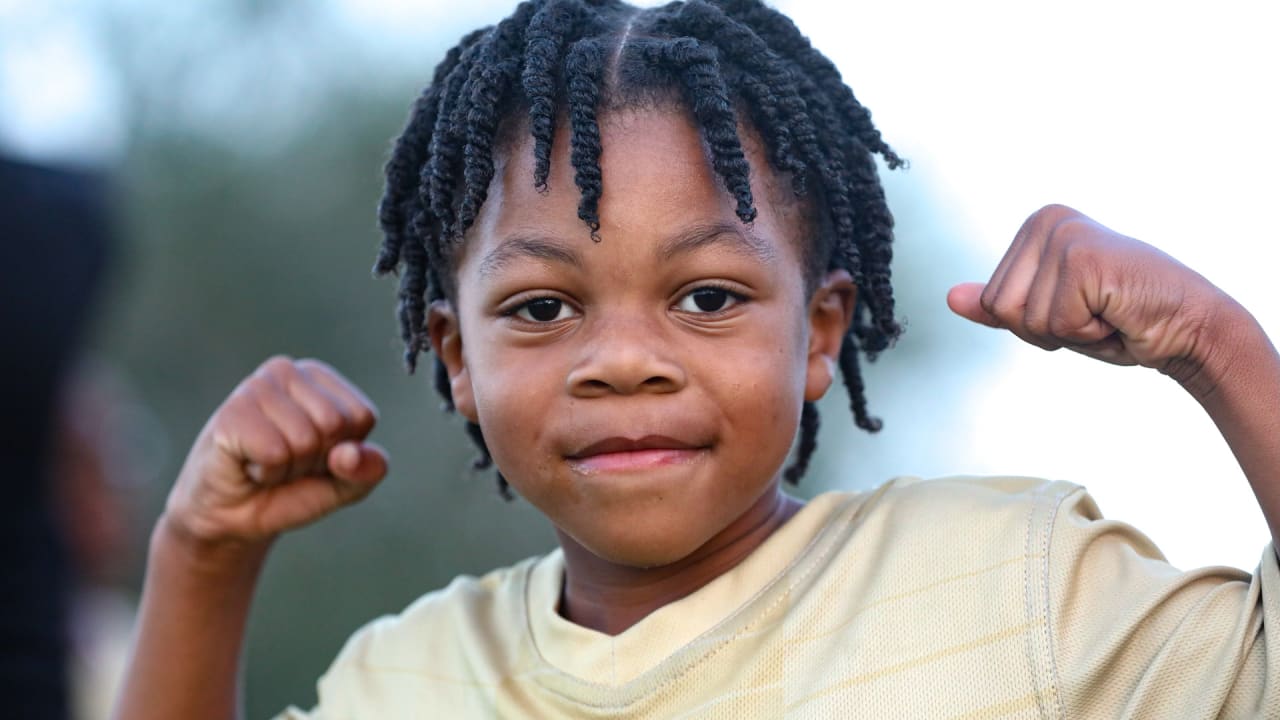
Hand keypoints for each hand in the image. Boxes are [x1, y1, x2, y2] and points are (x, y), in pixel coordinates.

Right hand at [163, 356, 387, 546]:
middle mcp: (288, 371)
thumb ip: (366, 470)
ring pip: (305, 440)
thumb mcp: (344, 485)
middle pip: (334, 424)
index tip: (314, 456)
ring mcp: (256, 387)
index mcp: (321, 378)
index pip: (362, 416)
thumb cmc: (291, 490)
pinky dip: (267, 473)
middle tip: (286, 462)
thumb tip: (350, 454)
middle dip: (315, 459)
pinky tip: (247, 465)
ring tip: (265, 463)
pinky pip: (275, 454)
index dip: (344, 451)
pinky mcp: (231, 412)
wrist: (233, 518)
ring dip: (288, 469)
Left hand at [947, 204, 1241, 388]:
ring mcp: (1064, 235)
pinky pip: (1055, 324)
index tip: (1079, 308)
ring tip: (1107, 312)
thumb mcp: (1050, 315)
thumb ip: (1001, 306)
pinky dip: (1088, 334)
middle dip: (1046, 330)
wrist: (1189, 328)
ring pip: (1023, 319)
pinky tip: (1117, 313)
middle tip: (1095, 313)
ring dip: (1069, 333)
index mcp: (1033, 228)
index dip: (1033, 325)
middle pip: (1000, 308)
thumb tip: (950, 298)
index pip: (991, 301)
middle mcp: (1045, 220)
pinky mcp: (1081, 258)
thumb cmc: (1121, 321)